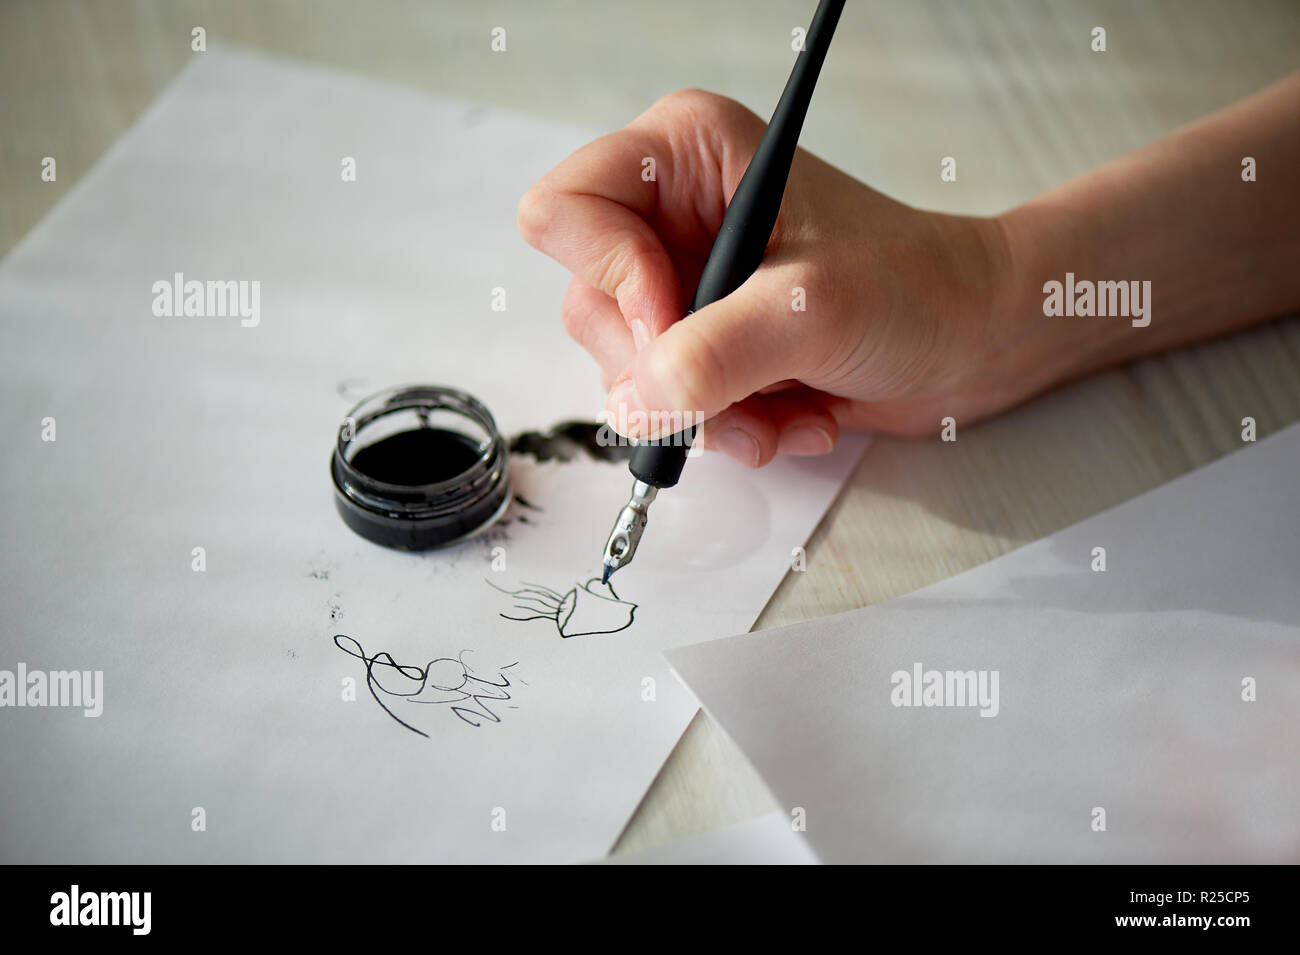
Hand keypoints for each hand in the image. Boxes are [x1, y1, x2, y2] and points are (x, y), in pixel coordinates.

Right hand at [518, 89, 1021, 465]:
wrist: (972, 339)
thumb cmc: (918, 286)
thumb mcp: (815, 309)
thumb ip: (719, 351)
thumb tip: (640, 402)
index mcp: (685, 156)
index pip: (565, 213)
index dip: (610, 279)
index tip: (676, 322)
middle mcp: (670, 214)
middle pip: (589, 305)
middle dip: (666, 369)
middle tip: (739, 387)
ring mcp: (683, 280)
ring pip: (626, 368)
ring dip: (705, 413)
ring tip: (780, 412)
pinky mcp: (702, 339)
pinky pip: (668, 403)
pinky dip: (727, 427)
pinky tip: (791, 418)